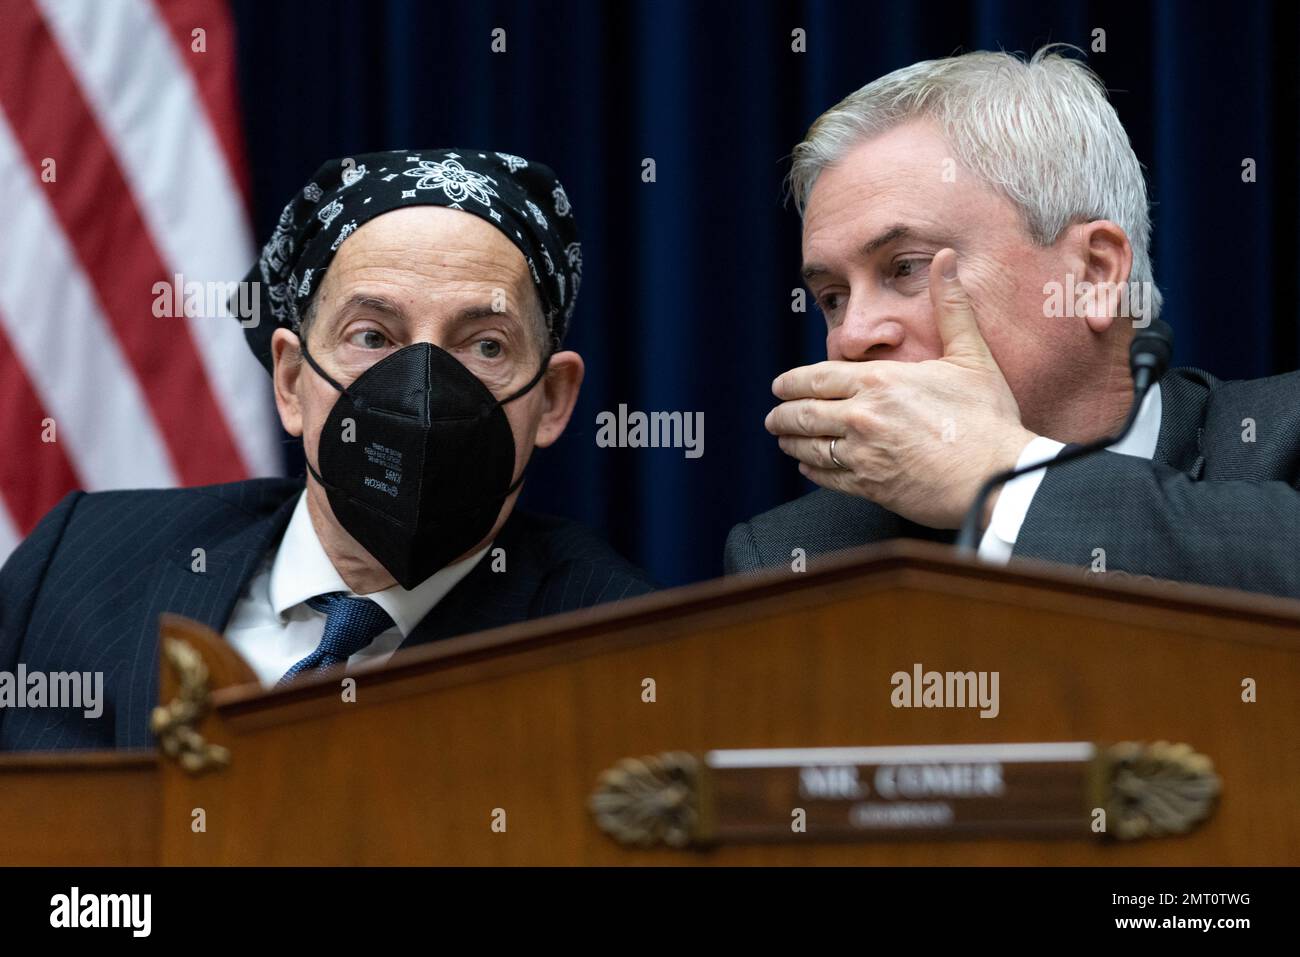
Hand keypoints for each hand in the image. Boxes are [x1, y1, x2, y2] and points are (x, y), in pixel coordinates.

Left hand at [766, 248, 1036, 529]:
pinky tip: (807, 468)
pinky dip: (811, 471)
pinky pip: (827, 477)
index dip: (791, 383)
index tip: (779, 386)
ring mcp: (862, 453)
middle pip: (803, 414)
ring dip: (791, 443)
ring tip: (783, 440)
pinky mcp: (869, 486)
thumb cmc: (988, 418)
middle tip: (773, 417)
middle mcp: (861, 416)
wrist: (998, 475)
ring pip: (809, 447)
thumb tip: (946, 258)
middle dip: (782, 414)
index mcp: (879, 381)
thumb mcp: (971, 355)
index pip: (816, 378)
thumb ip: (951, 306)